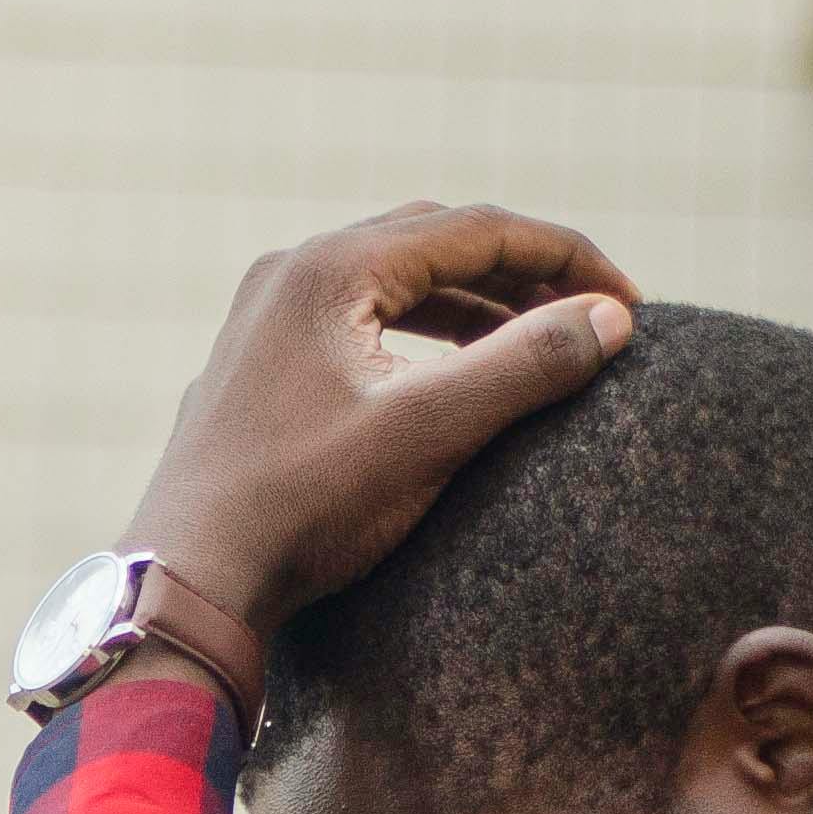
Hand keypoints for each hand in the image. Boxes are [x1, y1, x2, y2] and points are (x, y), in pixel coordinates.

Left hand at [120, 204, 640, 642]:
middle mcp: (289, 274)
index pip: (477, 229)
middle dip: (520, 272)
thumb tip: (611, 317)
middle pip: (434, 242)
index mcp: (330, 269)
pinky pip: (355, 322)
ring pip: (393, 282)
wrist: (185, 584)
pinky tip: (450, 376)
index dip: (565, 257)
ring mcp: (263, 319)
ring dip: (471, 305)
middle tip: (587, 316)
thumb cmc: (300, 508)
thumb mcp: (428, 433)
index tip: (628, 301)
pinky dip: (418, 335)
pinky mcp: (254, 367)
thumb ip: (526, 365)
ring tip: (535, 342)